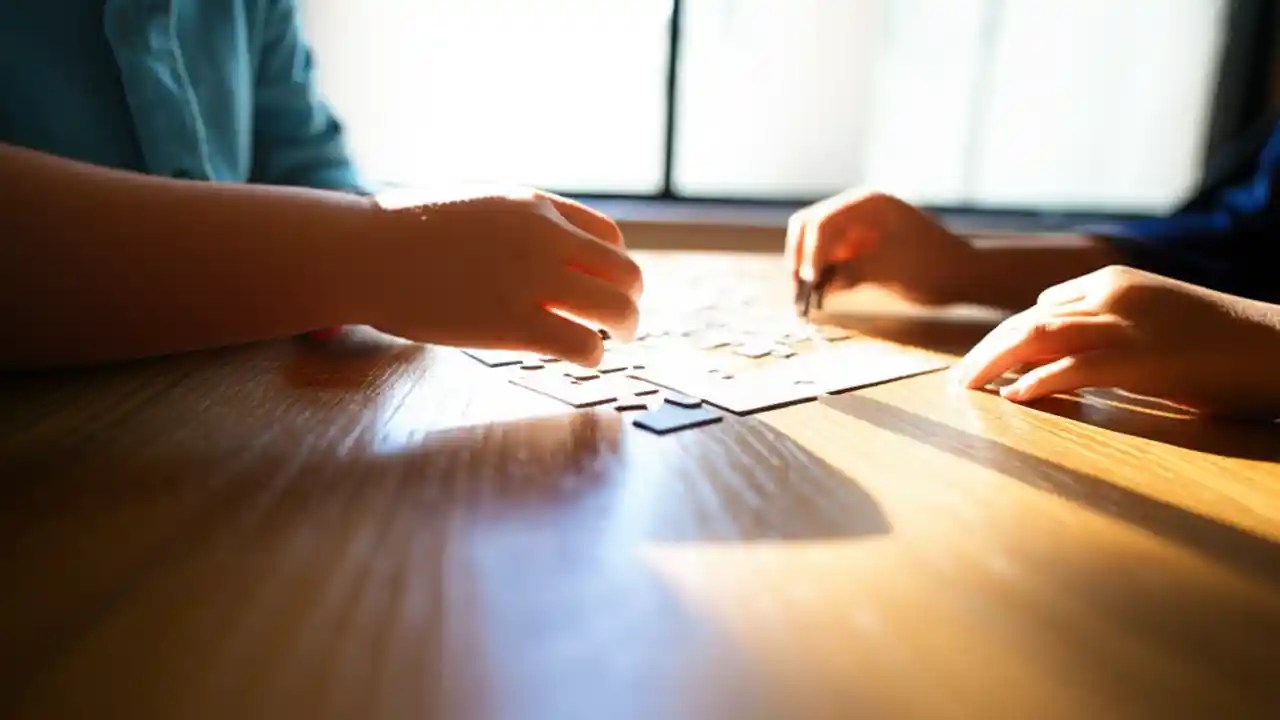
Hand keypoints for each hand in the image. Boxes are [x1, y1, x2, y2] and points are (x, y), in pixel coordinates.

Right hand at [367, 186, 642, 365]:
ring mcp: (533, 279)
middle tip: (624, 322)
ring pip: (616, 309)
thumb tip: (540, 249)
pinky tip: (583, 359)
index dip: (614, 266)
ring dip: (624, 329)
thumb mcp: (475, 204)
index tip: (605, 286)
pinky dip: (593, 356)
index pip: (608, 236)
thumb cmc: (405, 232)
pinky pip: (583, 344)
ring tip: (615, 342)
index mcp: (534, 205)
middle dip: (630, 300)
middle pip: (623, 272)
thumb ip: (515, 222)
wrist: (364, 250)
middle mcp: (544, 237)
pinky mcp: (515, 321)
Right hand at [785, 189, 977, 304]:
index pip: (822, 222)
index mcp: (867, 205)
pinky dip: (824, 275)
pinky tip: (822, 294)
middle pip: (810, 226)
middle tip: (798, 289)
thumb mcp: (888, 269)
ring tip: (805, 298)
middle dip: (801, 256)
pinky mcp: (862, 249)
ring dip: (808, 268)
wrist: (965, 277)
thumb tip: (816, 284)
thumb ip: (849, 272)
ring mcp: (859, 229)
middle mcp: (858, 211)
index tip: (809, 281)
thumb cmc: (933, 268)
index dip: (810, 252)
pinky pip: (832, 258)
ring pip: (817, 243)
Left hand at [951, 265, 1279, 416]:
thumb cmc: (1219, 341)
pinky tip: (1015, 397)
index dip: (1007, 338)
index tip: (985, 364)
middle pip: (1027, 321)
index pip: (1041, 309)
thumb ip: (1106, 326)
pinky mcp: (1140, 359)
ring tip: (969, 388)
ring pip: (1036, 338)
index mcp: (1111, 282)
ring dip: (994, 363)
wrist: (1276, 346)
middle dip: (987, 352)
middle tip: (961, 381)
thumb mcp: (1153, 320)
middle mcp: (1110, 296)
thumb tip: (1056, 347)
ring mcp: (1124, 325)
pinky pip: (1074, 368)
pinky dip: (1038, 381)